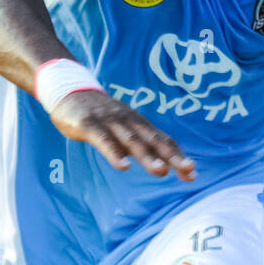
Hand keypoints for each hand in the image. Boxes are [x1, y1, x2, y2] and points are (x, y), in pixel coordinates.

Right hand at [50, 91, 196, 180]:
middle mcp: (130, 122)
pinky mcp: (89, 124)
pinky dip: (114, 153)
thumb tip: (166, 167)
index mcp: (140, 124)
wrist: (71, 91)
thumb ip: (142, 146)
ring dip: (148, 156)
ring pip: (132, 140)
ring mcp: (110, 122)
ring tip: (161, 171)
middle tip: (188, 169)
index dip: (178, 156)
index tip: (192, 173)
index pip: (164, 141)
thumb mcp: (125, 130)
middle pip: (154, 140)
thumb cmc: (103, 117)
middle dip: (172, 156)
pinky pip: (104, 140)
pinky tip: (123, 166)